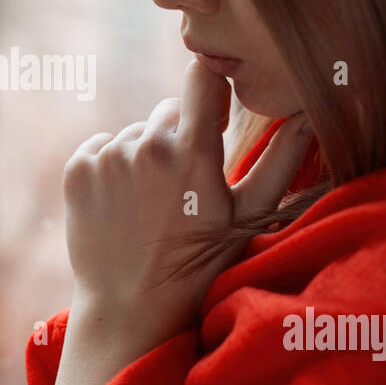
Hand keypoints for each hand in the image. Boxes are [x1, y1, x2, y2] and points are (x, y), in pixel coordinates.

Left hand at [62, 59, 314, 350]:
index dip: (212, 87)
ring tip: (153, 203)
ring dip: (146, 155)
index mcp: (191, 152)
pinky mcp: (78, 170)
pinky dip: (112, 166)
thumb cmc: (200, 267)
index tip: (216, 115)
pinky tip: (125, 203)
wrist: (132, 309)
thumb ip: (280, 161)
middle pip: (169, 110)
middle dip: (181, 136)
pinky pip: (101, 146)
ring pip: (136, 133)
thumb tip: (307, 115)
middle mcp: (145, 147)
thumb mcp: (248, 218)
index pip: (202, 75)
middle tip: (184, 186)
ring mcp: (107, 158)